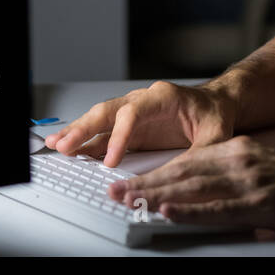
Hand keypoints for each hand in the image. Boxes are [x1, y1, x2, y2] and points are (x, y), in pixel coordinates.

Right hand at [46, 80, 239, 164]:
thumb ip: (199, 154)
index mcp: (164, 97)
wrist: (217, 105)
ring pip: (100, 118)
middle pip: (108, 111)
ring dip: (78, 132)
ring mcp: (134, 112)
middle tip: (66, 145)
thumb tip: (183, 177)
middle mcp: (143, 101)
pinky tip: (68, 147)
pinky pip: (103, 131)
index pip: (133, 113)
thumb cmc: (215, 115)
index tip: (112, 160)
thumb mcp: (215, 136)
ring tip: (57, 144)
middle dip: (85, 128)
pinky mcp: (130, 127)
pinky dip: (85, 140)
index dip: (120, 136)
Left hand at [107, 135, 274, 233]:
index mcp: (235, 149)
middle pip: (181, 172)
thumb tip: (193, 193)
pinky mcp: (257, 202)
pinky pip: (217, 208)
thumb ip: (227, 174)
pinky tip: (169, 211)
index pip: (185, 161)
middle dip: (145, 183)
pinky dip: (189, 210)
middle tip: (116, 191)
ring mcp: (246, 180)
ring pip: (192, 188)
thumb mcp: (258, 164)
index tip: (129, 181)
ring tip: (130, 201)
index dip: (154, 172)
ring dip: (157, 196)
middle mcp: (237, 159)